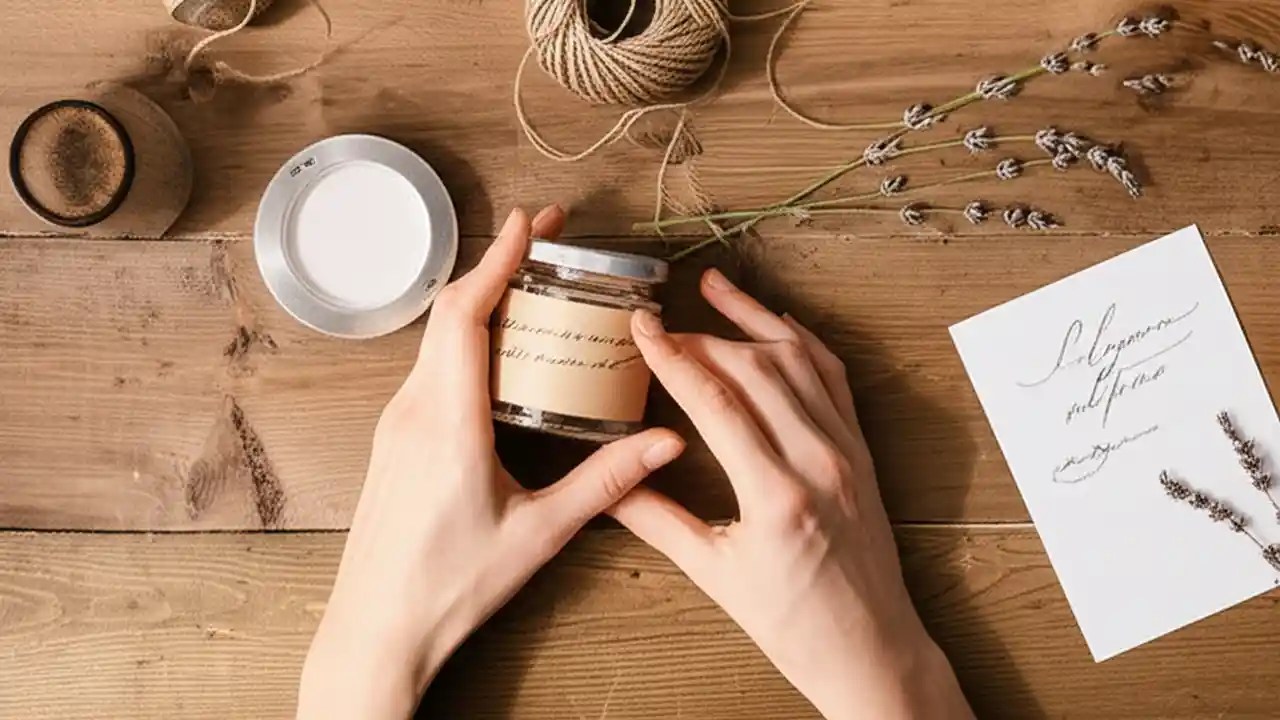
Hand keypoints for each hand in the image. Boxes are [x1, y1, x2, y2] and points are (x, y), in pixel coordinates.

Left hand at [296, 206, 685, 718]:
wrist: (375, 630)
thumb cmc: (448, 587)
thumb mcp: (538, 533)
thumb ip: (605, 482)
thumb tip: (664, 443)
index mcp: (446, 422)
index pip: (465, 315)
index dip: (497, 260)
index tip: (530, 222)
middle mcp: (413, 411)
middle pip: (449, 313)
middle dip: (497, 266)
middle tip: (546, 240)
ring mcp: (397, 424)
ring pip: (436, 339)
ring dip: (479, 301)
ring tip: (530, 285)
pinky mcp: (396, 441)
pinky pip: (429, 368)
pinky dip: (465, 338)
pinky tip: (497, 350)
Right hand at [610, 269, 971, 719]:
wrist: (869, 650)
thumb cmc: (794, 624)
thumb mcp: (714, 576)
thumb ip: (657, 520)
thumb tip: (607, 481)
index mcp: (776, 496)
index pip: (716, 400)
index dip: (674, 356)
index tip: (641, 326)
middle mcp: (819, 461)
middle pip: (754, 369)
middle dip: (702, 337)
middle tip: (661, 325)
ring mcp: (847, 451)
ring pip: (798, 360)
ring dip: (752, 320)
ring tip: (714, 289)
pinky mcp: (862, 451)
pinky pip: (834, 377)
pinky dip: (803, 341)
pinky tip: (775, 322)